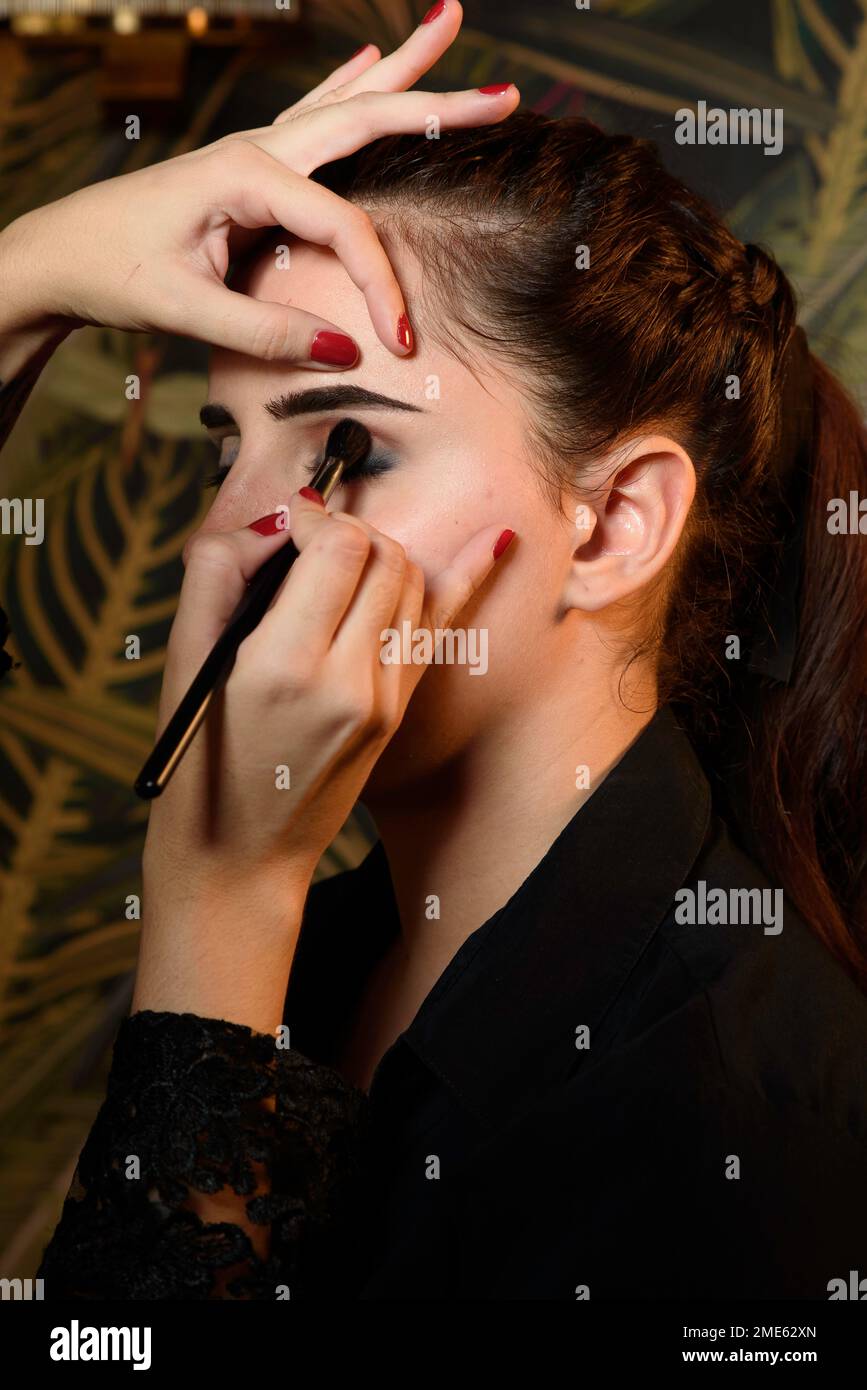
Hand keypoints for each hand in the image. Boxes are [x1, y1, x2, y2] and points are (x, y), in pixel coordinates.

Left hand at [0, 1, 517, 367]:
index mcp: (244, 176)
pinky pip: (315, 117)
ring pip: (345, 102)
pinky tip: (374, 59)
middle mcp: (256, 149)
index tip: (397, 342)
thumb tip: (346, 351)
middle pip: (365, 118)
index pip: (343, 225)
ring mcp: (253, 150)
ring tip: (450, 22)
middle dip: (437, 104)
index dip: (380, 285)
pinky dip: (351, 87)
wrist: (61, 251)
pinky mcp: (248, 166)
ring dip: (403, 69)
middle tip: (504, 95)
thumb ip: (264, 333)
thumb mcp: (183, 311)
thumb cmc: (113, 272)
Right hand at [133, 493, 513, 1025]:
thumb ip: (219, 570)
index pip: (340, 549)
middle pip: (385, 558)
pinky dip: (463, 578)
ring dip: (382, 555)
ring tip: (344, 560)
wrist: (241, 852)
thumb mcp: (186, 657)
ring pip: (414, 585)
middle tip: (310, 545)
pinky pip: (439, 628)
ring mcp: (384, 700)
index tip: (290, 524)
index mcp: (285, 666)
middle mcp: (348, 682)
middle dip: (350, 532)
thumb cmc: (200, 755)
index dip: (316, 517)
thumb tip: (280, 519)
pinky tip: (496, 542)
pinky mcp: (399, 712)